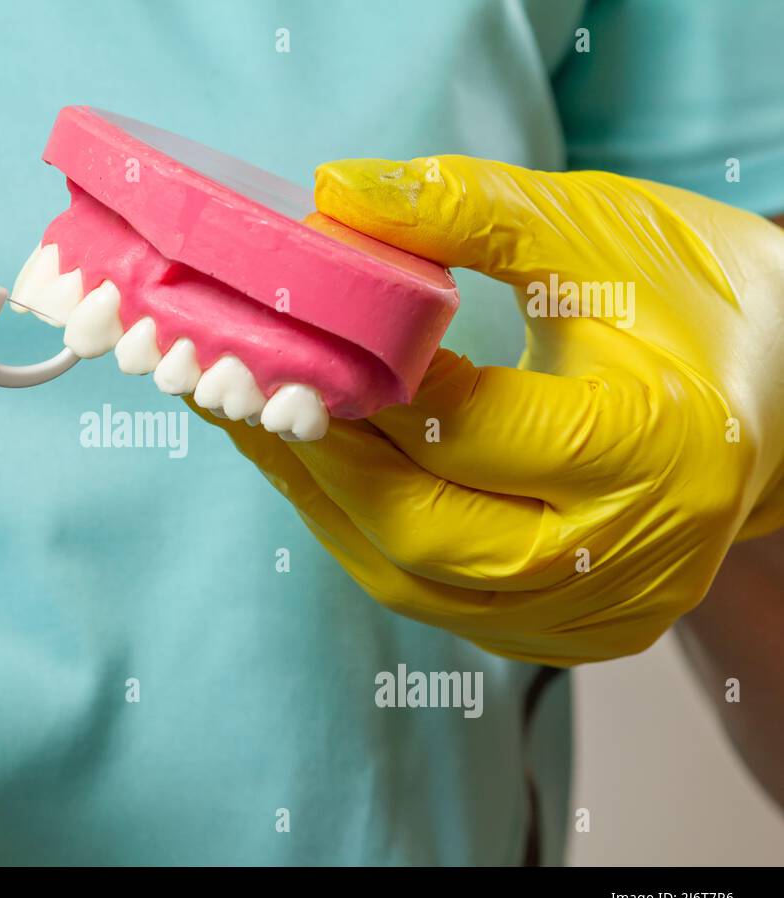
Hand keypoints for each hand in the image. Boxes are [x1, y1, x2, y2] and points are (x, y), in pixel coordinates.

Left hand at [195, 155, 783, 664]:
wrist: (775, 399)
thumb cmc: (696, 303)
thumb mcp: (598, 232)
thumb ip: (469, 213)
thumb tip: (335, 194)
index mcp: (657, 453)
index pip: (466, 429)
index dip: (357, 384)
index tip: (277, 331)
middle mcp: (622, 560)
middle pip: (420, 528)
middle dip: (316, 456)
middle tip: (234, 387)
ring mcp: (589, 615)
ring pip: (407, 577)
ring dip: (319, 497)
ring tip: (252, 419)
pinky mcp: (557, 636)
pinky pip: (424, 591)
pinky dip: (358, 528)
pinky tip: (314, 466)